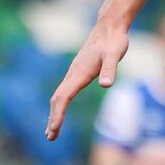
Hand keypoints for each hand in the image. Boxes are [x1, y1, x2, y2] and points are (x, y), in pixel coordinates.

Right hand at [46, 19, 129, 140]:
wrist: (110, 27)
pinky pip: (65, 91)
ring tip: (51, 130)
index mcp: (79, 73)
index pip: (64, 97)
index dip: (58, 114)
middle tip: (50, 137)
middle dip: (53, 118)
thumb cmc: (114, 41)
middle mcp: (73, 74)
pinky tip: (60, 110)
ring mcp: (74, 73)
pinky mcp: (78, 71)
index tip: (54, 129)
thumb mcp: (115, 55)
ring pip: (59, 96)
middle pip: (57, 99)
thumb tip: (106, 85)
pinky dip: (60, 104)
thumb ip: (110, 69)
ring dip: (54, 113)